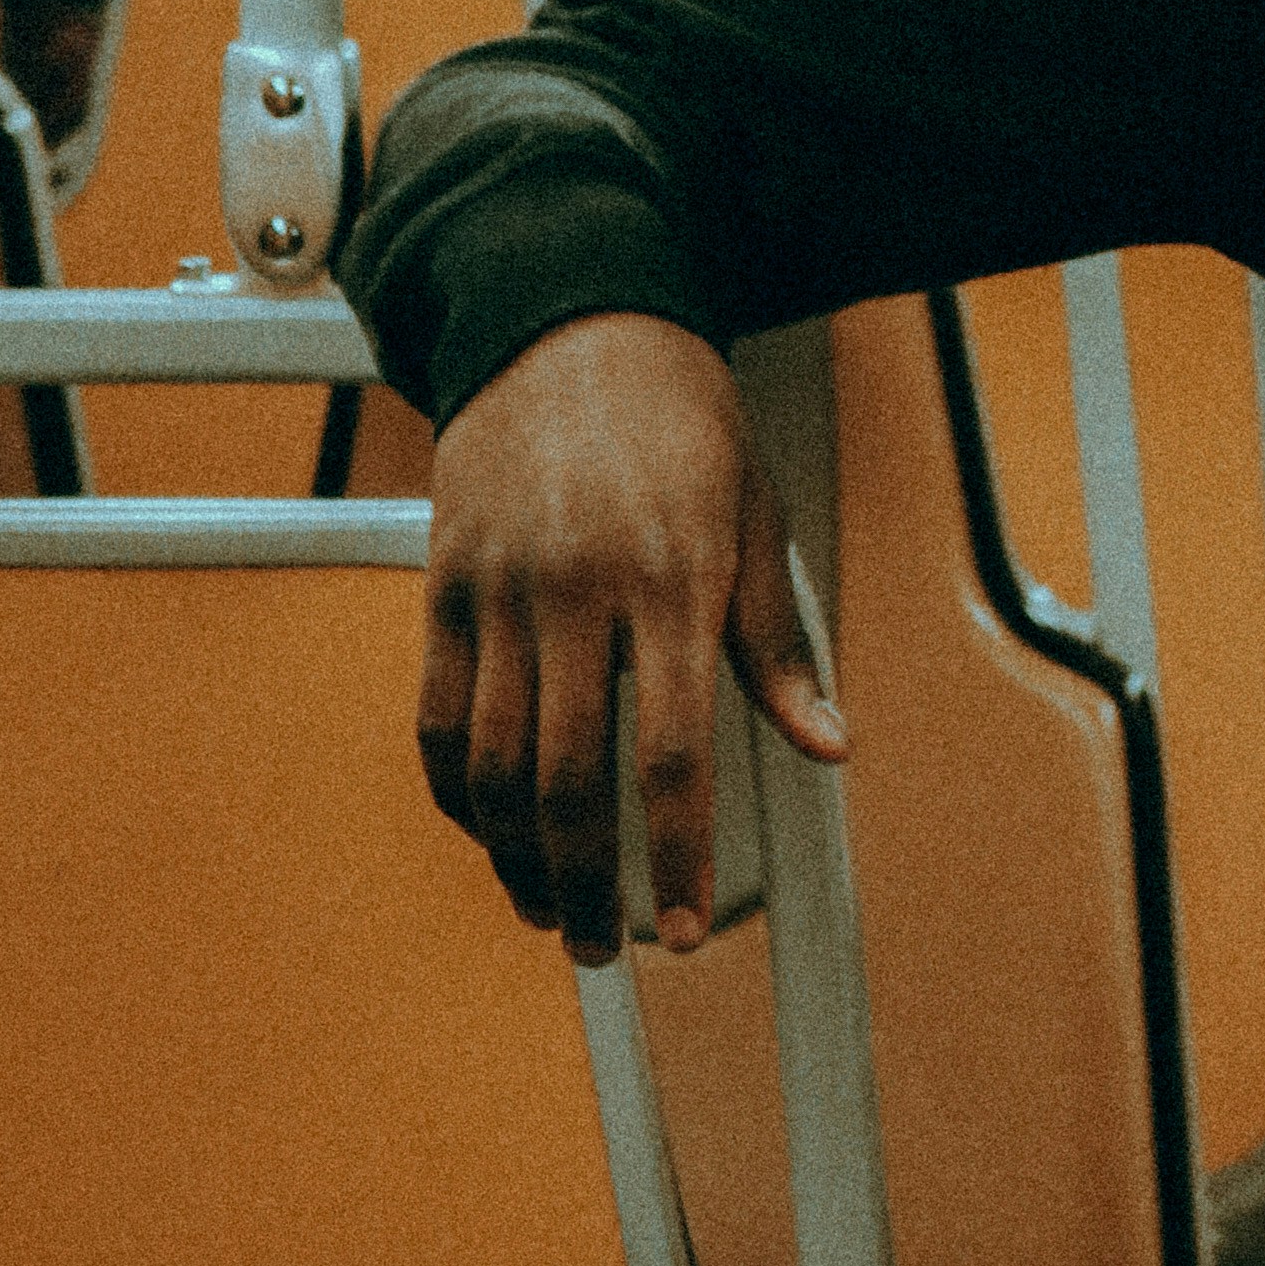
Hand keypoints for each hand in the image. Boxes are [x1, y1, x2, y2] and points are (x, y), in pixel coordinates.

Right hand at [414, 312, 848, 961]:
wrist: (570, 322)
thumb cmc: (679, 416)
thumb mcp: (757, 512)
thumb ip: (779, 643)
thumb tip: (828, 741)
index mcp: (672, 577)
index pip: (671, 755)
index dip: (677, 856)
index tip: (687, 925)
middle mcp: (578, 591)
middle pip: (566, 780)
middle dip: (589, 884)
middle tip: (609, 943)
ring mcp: (500, 589)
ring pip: (490, 766)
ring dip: (516, 858)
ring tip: (551, 906)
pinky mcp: (443, 585)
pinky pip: (436, 719)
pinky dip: (458, 795)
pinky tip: (490, 831)